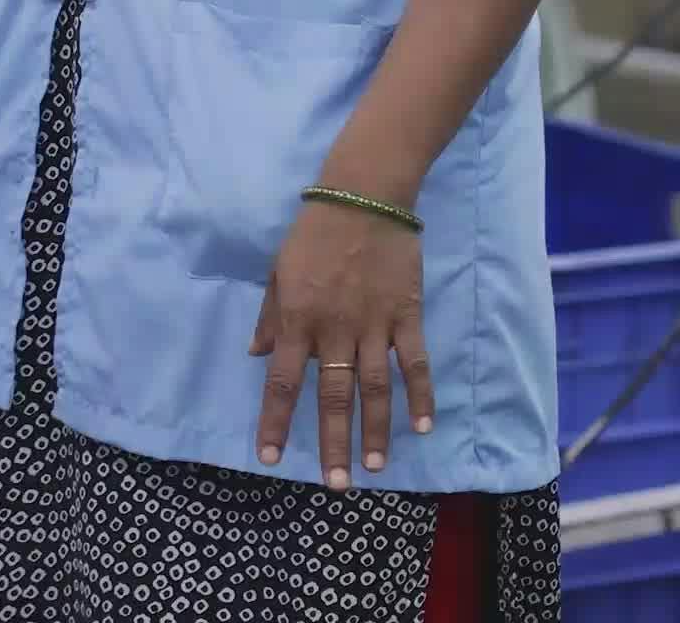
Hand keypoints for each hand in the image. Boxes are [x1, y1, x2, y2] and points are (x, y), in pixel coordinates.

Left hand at [250, 194, 429, 490]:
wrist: (363, 194)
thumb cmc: (313, 231)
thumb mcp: (277, 269)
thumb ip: (268, 315)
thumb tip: (255, 355)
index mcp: (297, 319)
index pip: (282, 382)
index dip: (274, 421)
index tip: (269, 458)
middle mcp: (334, 330)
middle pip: (332, 396)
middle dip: (332, 443)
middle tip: (337, 484)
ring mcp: (373, 325)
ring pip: (374, 388)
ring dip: (376, 430)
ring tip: (376, 467)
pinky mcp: (406, 315)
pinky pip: (415, 362)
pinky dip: (421, 394)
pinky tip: (424, 425)